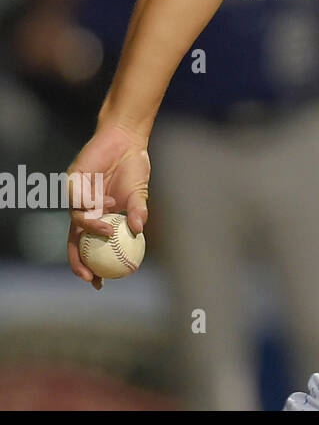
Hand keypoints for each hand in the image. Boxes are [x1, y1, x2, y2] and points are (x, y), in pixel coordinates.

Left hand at [65, 123, 149, 288]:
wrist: (126, 141)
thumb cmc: (133, 168)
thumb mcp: (139, 194)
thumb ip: (138, 212)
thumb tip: (140, 231)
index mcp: (98, 217)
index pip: (89, 247)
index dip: (90, 266)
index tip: (100, 283)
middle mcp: (84, 209)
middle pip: (74, 241)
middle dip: (78, 261)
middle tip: (88, 274)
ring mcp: (77, 196)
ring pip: (76, 220)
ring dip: (91, 228)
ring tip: (107, 228)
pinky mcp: (73, 181)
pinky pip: (77, 199)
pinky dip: (91, 204)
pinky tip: (106, 202)